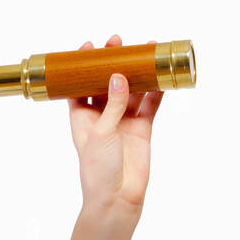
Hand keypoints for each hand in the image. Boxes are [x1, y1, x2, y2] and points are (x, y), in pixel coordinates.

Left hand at [68, 35, 162, 233]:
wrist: (118, 198)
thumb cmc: (98, 170)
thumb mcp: (101, 133)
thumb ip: (111, 104)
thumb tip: (118, 76)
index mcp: (82, 118)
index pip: (79, 86)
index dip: (82, 67)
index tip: (89, 47)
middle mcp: (102, 117)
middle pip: (106, 83)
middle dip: (112, 62)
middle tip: (118, 41)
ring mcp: (123, 122)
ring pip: (131, 90)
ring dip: (136, 72)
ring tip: (145, 50)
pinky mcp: (142, 129)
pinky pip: (150, 104)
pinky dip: (156, 90)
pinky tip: (161, 73)